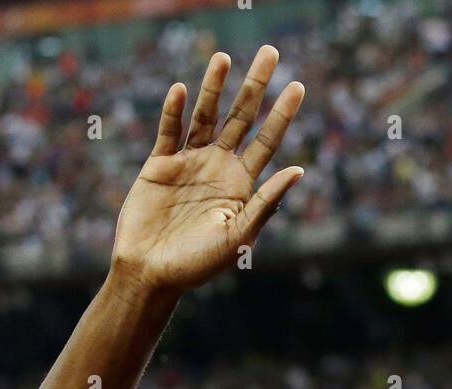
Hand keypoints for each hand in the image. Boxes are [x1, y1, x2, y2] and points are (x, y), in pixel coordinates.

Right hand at [111, 47, 304, 294]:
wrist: (152, 274)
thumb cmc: (198, 265)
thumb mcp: (239, 237)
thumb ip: (266, 203)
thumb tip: (299, 170)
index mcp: (241, 185)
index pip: (267, 142)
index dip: (282, 114)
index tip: (298, 85)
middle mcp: (218, 167)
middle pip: (241, 117)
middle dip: (256, 86)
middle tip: (271, 51)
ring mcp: (189, 163)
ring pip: (205, 116)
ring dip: (214, 87)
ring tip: (224, 58)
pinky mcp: (159, 165)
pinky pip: (168, 131)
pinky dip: (173, 111)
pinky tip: (180, 90)